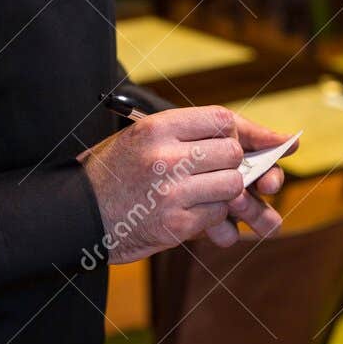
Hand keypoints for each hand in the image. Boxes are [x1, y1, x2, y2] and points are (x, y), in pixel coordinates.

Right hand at [76, 105, 292, 264]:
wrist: (76, 216)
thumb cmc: (112, 174)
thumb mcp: (140, 139)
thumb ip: (188, 134)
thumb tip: (254, 137)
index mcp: (156, 127)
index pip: (221, 119)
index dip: (247, 130)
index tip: (266, 140)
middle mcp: (165, 156)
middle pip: (231, 151)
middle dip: (232, 163)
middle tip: (218, 171)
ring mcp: (171, 192)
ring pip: (231, 185)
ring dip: (225, 192)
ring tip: (202, 192)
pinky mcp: (174, 224)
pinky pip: (217, 215)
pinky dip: (212, 217)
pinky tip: (189, 213)